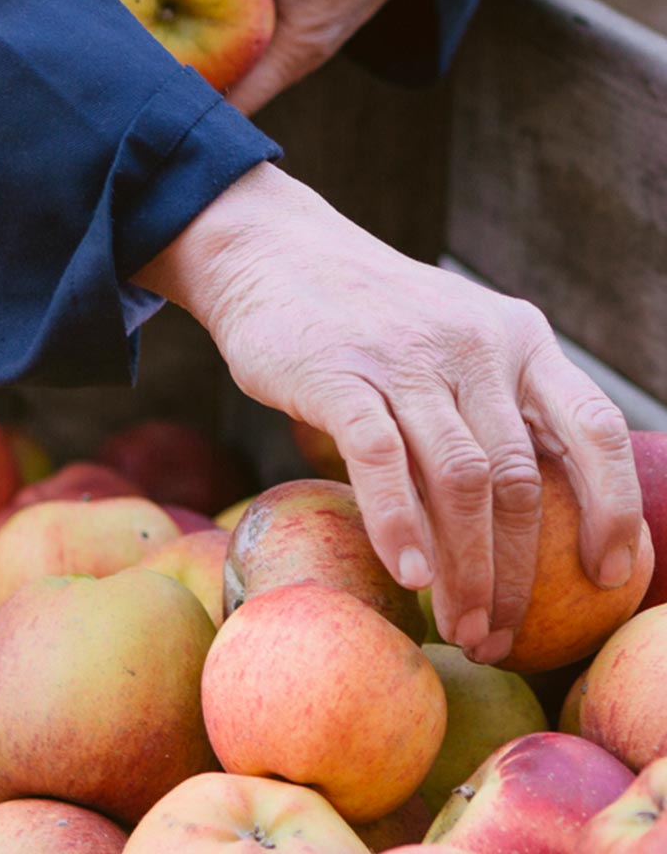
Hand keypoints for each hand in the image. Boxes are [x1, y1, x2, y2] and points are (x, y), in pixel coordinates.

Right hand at [133, 164, 644, 664]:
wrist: (276, 255)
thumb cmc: (366, 316)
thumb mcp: (452, 335)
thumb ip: (490, 401)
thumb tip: (523, 503)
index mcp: (517, 337)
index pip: (594, 428)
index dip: (613, 507)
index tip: (607, 573)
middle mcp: (474, 345)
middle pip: (520, 478)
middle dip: (517, 572)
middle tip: (499, 633)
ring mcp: (407, 358)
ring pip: (461, 479)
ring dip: (466, 568)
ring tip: (458, 625)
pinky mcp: (340, 374)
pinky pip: (382, 460)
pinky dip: (398, 524)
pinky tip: (408, 573)